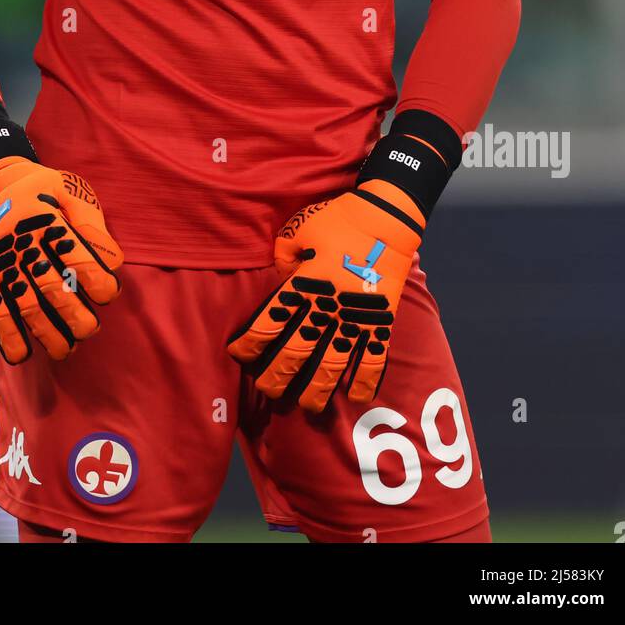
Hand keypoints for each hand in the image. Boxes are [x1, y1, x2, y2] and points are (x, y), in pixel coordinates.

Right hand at [0, 155, 123, 363]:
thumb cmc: (46, 192)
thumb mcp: (71, 191)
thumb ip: (91, 223)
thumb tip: (112, 260)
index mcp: (48, 220)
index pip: (74, 253)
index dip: (94, 276)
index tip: (110, 293)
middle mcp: (24, 244)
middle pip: (50, 283)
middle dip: (71, 311)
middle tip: (90, 329)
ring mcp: (5, 263)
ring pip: (24, 302)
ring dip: (44, 330)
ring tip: (65, 350)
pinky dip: (7, 334)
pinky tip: (21, 355)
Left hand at [227, 183, 423, 412]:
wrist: (385, 218)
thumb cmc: (336, 219)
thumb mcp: (298, 230)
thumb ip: (284, 257)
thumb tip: (280, 276)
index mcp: (302, 284)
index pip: (269, 322)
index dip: (251, 343)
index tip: (239, 355)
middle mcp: (326, 307)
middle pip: (296, 351)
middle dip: (278, 375)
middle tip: (268, 390)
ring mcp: (354, 317)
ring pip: (331, 363)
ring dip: (318, 388)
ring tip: (308, 406)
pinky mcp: (380, 320)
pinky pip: (373, 357)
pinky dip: (365, 379)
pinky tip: (357, 397)